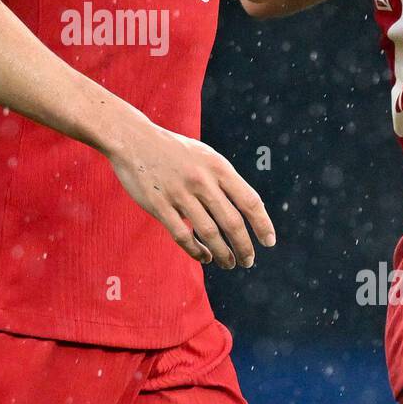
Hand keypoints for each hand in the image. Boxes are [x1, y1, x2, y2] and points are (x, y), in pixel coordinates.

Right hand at [106, 114, 274, 268]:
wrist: (134, 140)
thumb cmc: (174, 151)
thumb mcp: (205, 156)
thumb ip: (224, 179)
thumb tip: (248, 209)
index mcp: (217, 167)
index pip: (249, 200)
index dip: (262, 224)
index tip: (269, 242)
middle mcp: (202, 180)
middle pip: (231, 222)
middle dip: (244, 247)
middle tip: (248, 261)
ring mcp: (179, 194)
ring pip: (209, 233)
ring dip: (223, 254)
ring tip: (229, 263)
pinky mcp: (159, 205)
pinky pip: (182, 236)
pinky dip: (197, 251)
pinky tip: (204, 257)